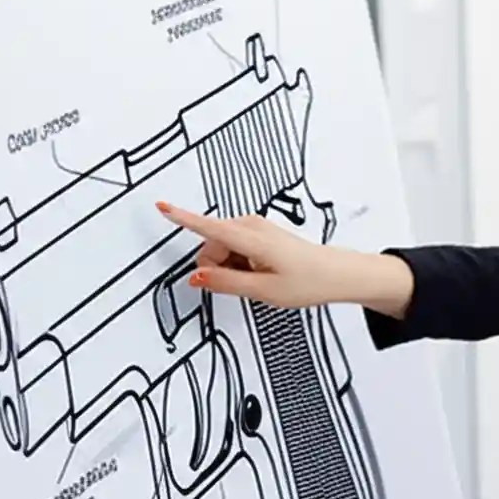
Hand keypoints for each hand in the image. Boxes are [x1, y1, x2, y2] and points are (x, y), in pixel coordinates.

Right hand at [155, 200, 336, 307]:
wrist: (336, 274)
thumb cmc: (309, 281)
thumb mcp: (264, 291)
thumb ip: (225, 283)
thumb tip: (196, 277)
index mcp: (252, 239)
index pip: (208, 228)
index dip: (183, 218)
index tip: (162, 206)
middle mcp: (252, 226)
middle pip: (211, 244)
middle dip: (216, 266)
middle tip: (244, 283)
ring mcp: (256, 227)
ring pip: (221, 247)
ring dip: (230, 266)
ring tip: (258, 278)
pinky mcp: (259, 232)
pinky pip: (234, 247)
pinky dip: (239, 262)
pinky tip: (260, 273)